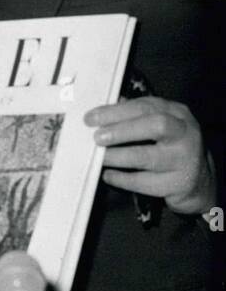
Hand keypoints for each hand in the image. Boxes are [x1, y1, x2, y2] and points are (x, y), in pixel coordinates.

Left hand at [85, 97, 216, 215]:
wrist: (198, 180)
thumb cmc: (171, 147)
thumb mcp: (161, 125)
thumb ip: (136, 116)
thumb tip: (101, 114)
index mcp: (177, 114)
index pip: (146, 106)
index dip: (116, 112)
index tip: (91, 118)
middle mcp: (185, 133)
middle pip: (156, 126)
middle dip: (123, 130)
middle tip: (97, 138)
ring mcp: (185, 159)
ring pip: (149, 157)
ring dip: (119, 156)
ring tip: (99, 158)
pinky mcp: (178, 183)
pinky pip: (145, 182)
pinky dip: (123, 179)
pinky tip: (109, 175)